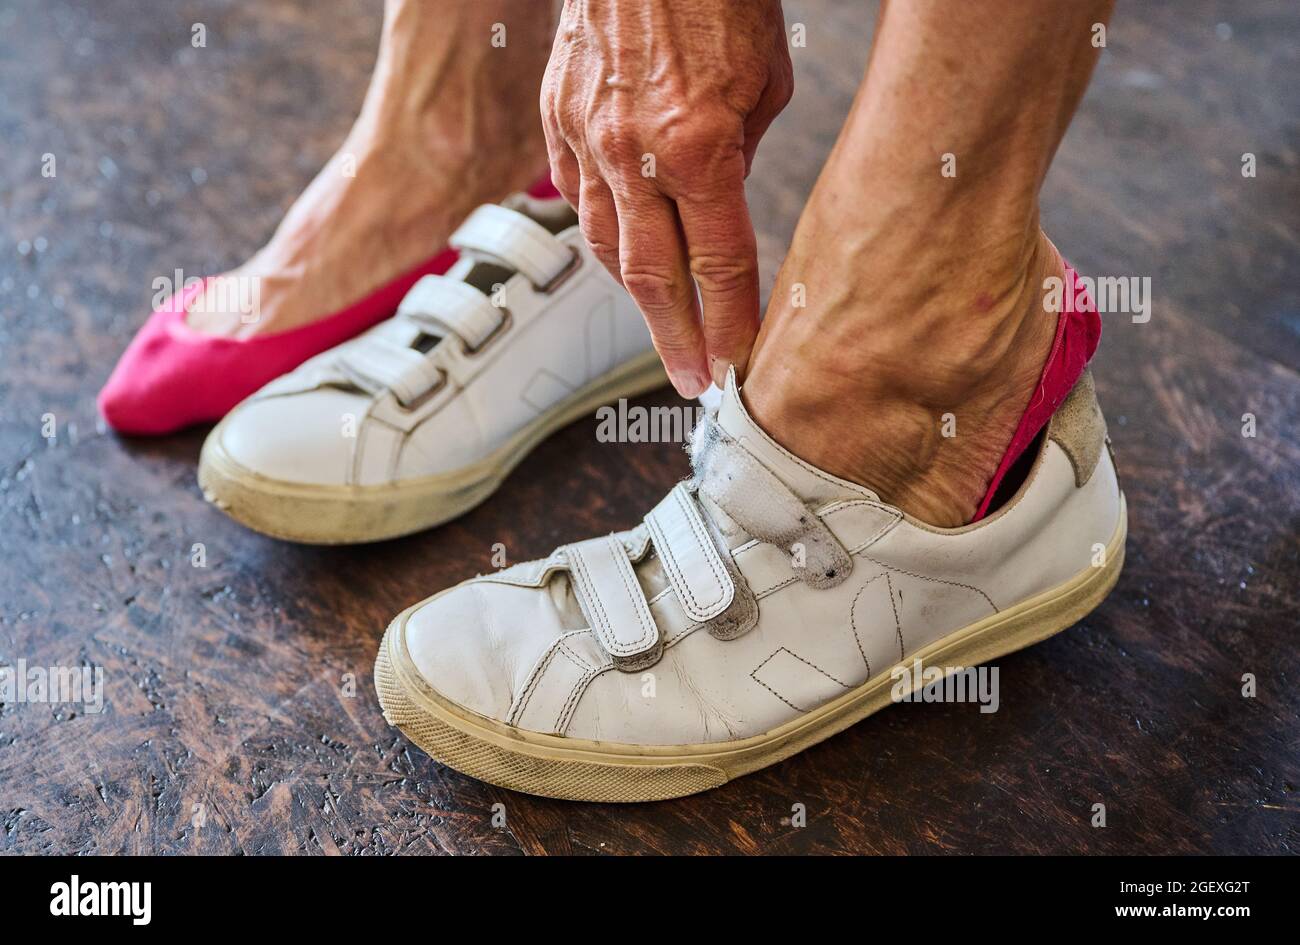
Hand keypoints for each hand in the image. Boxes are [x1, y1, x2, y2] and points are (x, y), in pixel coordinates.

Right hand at [541, 0, 792, 396]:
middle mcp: (636, 155)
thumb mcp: (765, 83)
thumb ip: (742, 157)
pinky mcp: (556, 119)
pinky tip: (620, 252)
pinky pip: (576, 197)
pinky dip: (601, 233)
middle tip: (688, 380)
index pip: (719, 267)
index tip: (733, 366)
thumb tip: (723, 204)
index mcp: (700, 149)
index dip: (728, 325)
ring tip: (661, 324)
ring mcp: (586, 138)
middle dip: (674, 338)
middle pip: (652, 277)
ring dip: (635, 293)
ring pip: (605, 245)